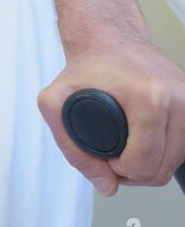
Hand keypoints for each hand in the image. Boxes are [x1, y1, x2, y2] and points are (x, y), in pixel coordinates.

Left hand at [37, 39, 184, 195]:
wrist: (112, 40)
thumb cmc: (87, 69)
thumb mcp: (54, 101)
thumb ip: (70, 148)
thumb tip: (106, 186)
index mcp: (150, 98)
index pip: (143, 163)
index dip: (119, 170)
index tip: (106, 156)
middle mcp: (179, 100)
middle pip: (162, 168)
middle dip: (134, 172)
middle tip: (114, 156)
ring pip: (177, 162)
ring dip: (151, 165)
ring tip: (128, 148)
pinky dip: (166, 153)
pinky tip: (146, 142)